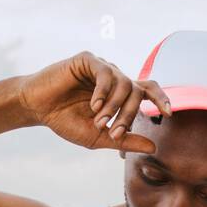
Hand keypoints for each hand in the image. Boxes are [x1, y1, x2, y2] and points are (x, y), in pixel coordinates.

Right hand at [17, 51, 170, 153]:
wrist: (38, 108)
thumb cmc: (66, 121)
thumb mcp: (98, 137)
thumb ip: (125, 140)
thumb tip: (154, 146)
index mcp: (120, 94)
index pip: (148, 91)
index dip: (162, 99)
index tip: (169, 114)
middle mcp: (114, 78)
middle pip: (137, 90)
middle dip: (130, 113)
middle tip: (116, 132)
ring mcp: (102, 68)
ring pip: (123, 83)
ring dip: (114, 106)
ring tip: (99, 121)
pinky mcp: (87, 60)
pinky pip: (105, 73)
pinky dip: (103, 91)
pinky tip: (94, 106)